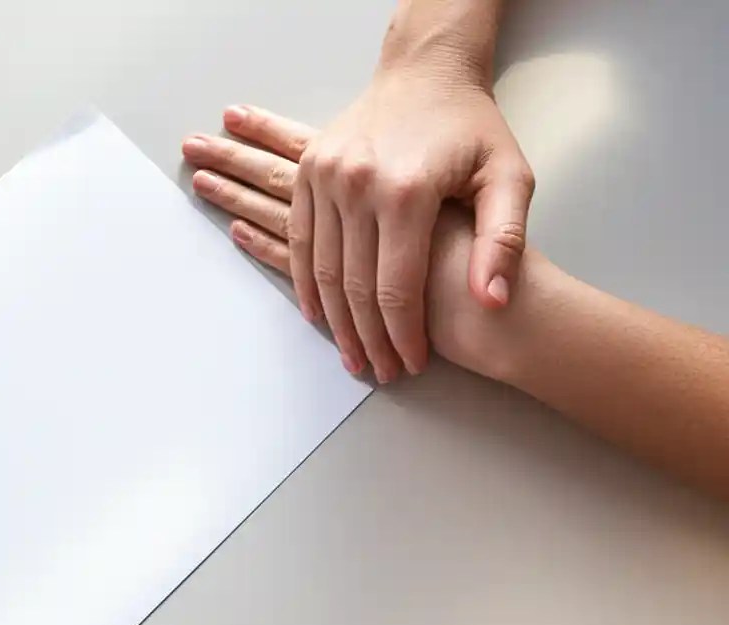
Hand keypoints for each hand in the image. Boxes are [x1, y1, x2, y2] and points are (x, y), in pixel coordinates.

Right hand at [273, 63, 532, 382]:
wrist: (424, 71)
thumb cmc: (470, 126)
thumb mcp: (508, 176)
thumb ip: (502, 241)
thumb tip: (489, 301)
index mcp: (407, 190)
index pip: (397, 286)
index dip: (404, 334)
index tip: (411, 363)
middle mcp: (357, 184)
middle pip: (355, 285)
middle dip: (368, 337)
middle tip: (380, 370)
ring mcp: (325, 176)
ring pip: (322, 268)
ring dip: (334, 320)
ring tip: (351, 354)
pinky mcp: (309, 171)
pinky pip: (299, 239)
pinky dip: (306, 281)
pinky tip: (318, 313)